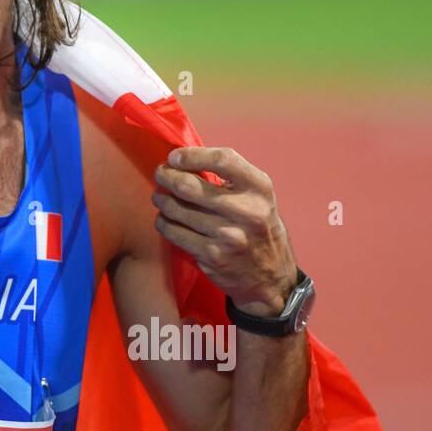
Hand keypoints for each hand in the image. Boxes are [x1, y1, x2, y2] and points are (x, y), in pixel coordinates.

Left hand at [151, 146, 296, 315]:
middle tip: (160, 174)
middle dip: (166, 176)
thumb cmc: (256, 225)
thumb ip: (230, 175)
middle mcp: (247, 211)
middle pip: (188, 185)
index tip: (174, 157)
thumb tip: (182, 157)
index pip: (222, 159)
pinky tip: (166, 218)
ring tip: (160, 197)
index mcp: (259, 188)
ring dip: (161, 199)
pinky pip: (173, 231)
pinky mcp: (212, 256)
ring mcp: (229, 236)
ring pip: (175, 208)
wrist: (271, 275)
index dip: (191, 155)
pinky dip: (163, 222)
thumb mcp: (258, 196)